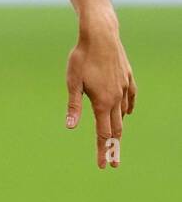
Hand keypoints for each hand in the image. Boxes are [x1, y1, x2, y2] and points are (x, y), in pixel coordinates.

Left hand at [65, 24, 136, 168]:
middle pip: (116, 129)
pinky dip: (128, 108)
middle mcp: (116, 98)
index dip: (102, 151)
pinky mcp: (127, 77)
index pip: (103, 134)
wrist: (100, 35)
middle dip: (113, 147)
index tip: (104, 166)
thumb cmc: (81, 58)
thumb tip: (70, 127)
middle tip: (114, 162)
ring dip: (120, 129)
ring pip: (123, 114)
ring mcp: (124, 88)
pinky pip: (130, 98)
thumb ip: (74, 106)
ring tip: (116, 140)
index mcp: (102, 102)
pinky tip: (127, 112)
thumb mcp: (72, 82)